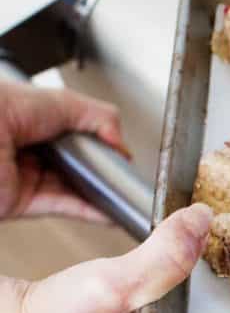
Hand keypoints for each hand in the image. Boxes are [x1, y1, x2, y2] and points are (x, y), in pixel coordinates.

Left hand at [0, 81, 127, 220]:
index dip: (101, 143)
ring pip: (72, 188)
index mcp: (31, 118)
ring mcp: (24, 177)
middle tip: (123, 173)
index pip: (77, 133)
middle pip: (76, 163)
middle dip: (101, 169)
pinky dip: (89, 211)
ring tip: (125, 194)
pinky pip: (62, 207)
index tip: (120, 152)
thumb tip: (120, 142)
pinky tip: (110, 210)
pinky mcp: (21, 202)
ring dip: (99, 193)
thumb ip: (97, 116)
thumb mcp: (58, 101)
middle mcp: (26, 148)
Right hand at [0, 204, 211, 312]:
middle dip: (218, 266)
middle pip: (206, 304)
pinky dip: (166, 262)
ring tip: (204, 228)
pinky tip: (173, 242)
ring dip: (192, 259)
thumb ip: (164, 257)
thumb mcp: (116, 285)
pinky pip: (159, 286)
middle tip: (226, 226)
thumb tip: (201, 222)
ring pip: (183, 292)